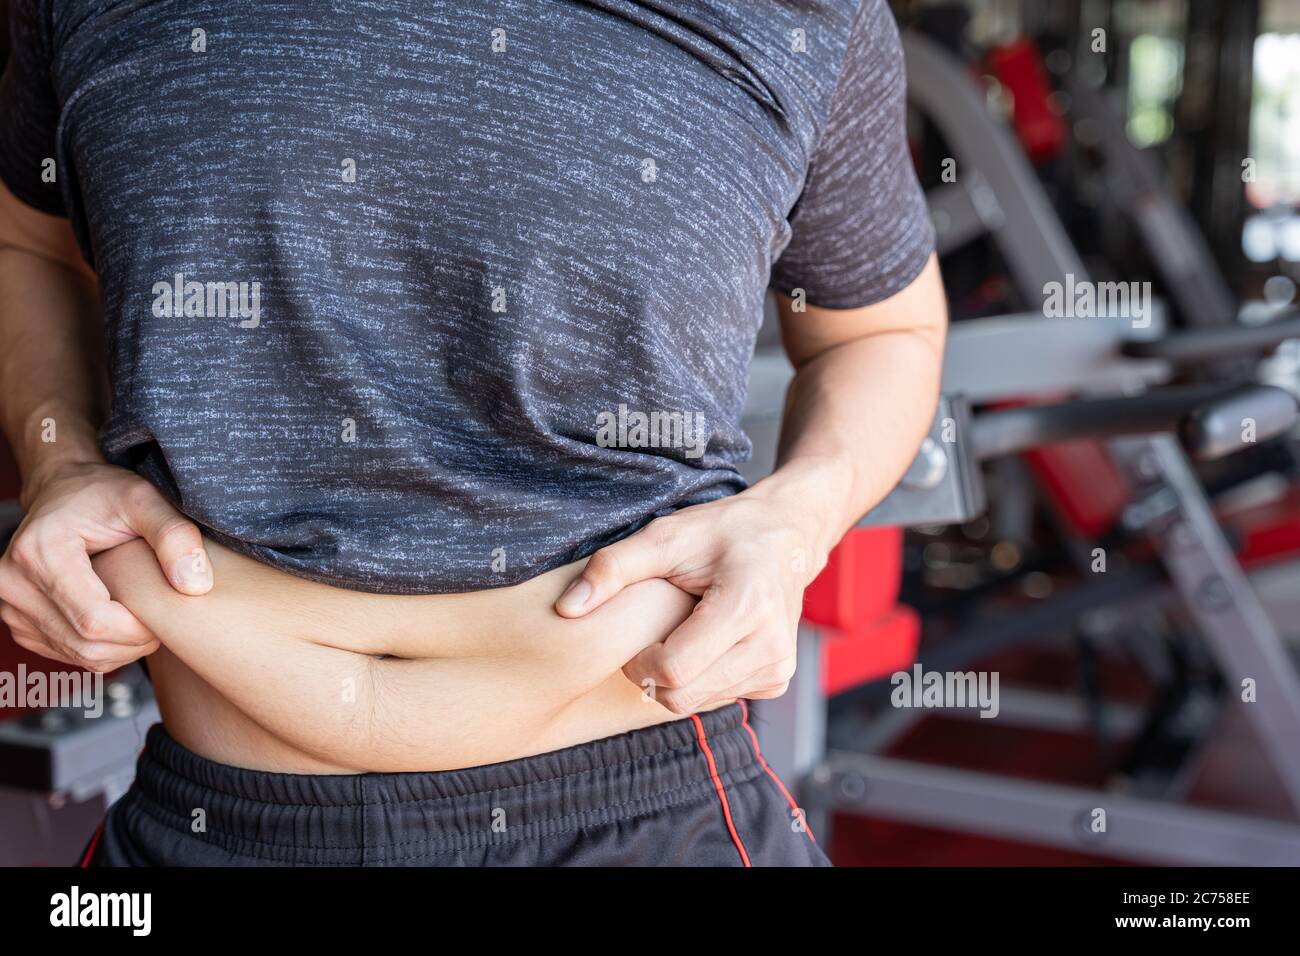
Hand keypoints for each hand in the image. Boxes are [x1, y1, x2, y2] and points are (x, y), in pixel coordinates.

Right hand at [0, 460, 212, 671]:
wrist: (63, 492)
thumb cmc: (103, 493)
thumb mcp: (144, 500)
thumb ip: (174, 535)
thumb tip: (196, 585)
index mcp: (39, 553)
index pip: (95, 621)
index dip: (140, 629)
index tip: (168, 611)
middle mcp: (14, 583)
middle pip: (86, 644)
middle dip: (136, 641)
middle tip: (163, 616)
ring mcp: (12, 607)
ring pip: (80, 656)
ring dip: (123, 648)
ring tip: (145, 616)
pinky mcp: (20, 622)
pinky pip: (70, 655)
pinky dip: (105, 648)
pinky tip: (123, 621)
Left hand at [554, 484, 832, 713]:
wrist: (786, 537)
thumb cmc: (723, 531)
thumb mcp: (666, 535)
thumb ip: (613, 568)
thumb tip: (566, 610)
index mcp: (747, 607)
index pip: (672, 668)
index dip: (638, 658)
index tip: (635, 630)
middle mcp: (770, 647)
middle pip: (680, 695)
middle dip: (650, 671)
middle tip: (651, 631)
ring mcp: (776, 669)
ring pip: (694, 703)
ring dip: (673, 675)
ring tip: (681, 629)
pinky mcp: (775, 681)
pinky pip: (714, 699)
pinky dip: (697, 677)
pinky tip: (702, 641)